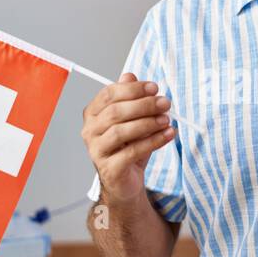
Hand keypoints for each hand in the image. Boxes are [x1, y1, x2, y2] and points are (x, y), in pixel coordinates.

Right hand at [81, 72, 175, 204]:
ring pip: (121, 132)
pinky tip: (168, 135)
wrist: (126, 181)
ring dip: (148, 123)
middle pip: (115, 112)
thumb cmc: (128, 147)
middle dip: (144, 105)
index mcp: (93, 114)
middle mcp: (90, 131)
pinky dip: (153, 141)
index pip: (108, 95)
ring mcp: (97, 151)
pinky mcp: (109, 168)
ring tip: (167, 120)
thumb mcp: (132, 119)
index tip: (154, 87)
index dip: (133, 89)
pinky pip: (132, 152)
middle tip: (165, 103)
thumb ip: (130, 98)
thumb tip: (129, 76)